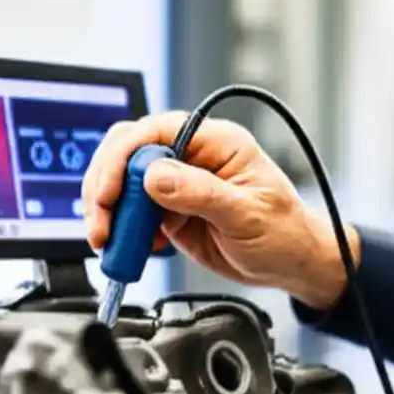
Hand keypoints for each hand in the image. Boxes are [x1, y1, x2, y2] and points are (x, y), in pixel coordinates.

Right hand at [81, 113, 356, 307]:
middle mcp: (193, 156)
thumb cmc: (285, 232)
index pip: (156, 131)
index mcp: (216, 142)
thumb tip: (155, 176)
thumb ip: (201, 194)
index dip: (124, 157)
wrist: (292, 263)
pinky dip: (123, 228)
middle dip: (106, 184)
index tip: (111, 192)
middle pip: (129, 151)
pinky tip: (132, 246)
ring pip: (125, 182)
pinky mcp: (170, 209)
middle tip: (101, 221)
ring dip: (109, 210)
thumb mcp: (247, 214)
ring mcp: (179, 182)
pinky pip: (134, 211)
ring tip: (108, 240)